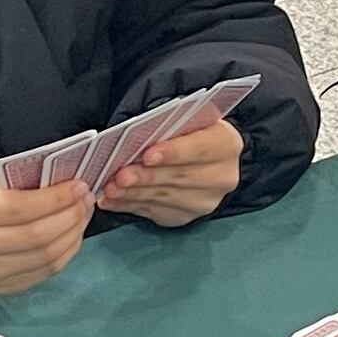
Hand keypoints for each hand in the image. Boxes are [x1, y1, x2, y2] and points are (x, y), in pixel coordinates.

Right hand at [0, 174, 90, 294]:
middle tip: (86, 201)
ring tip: (82, 218)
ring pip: (44, 260)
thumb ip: (17, 186)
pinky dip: (62, 257)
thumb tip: (63, 185)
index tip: (79, 187)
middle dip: (71, 217)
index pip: (22, 209)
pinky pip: (39, 276)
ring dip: (72, 237)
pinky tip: (70, 239)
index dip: (57, 199)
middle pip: (37, 237)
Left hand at [99, 115, 242, 226]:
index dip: (174, 153)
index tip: (148, 155)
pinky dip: (130, 205)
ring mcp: (205, 201)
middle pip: (180, 177)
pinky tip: (113, 200)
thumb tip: (137, 141)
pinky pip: (155, 212)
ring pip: (164, 197)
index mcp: (226, 144)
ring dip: (134, 194)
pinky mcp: (186, 216)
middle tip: (120, 176)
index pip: (200, 148)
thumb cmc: (186, 131)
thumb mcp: (184, 120)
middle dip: (146, 177)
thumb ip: (169, 127)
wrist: (197, 154)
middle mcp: (223, 177)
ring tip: (111, 189)